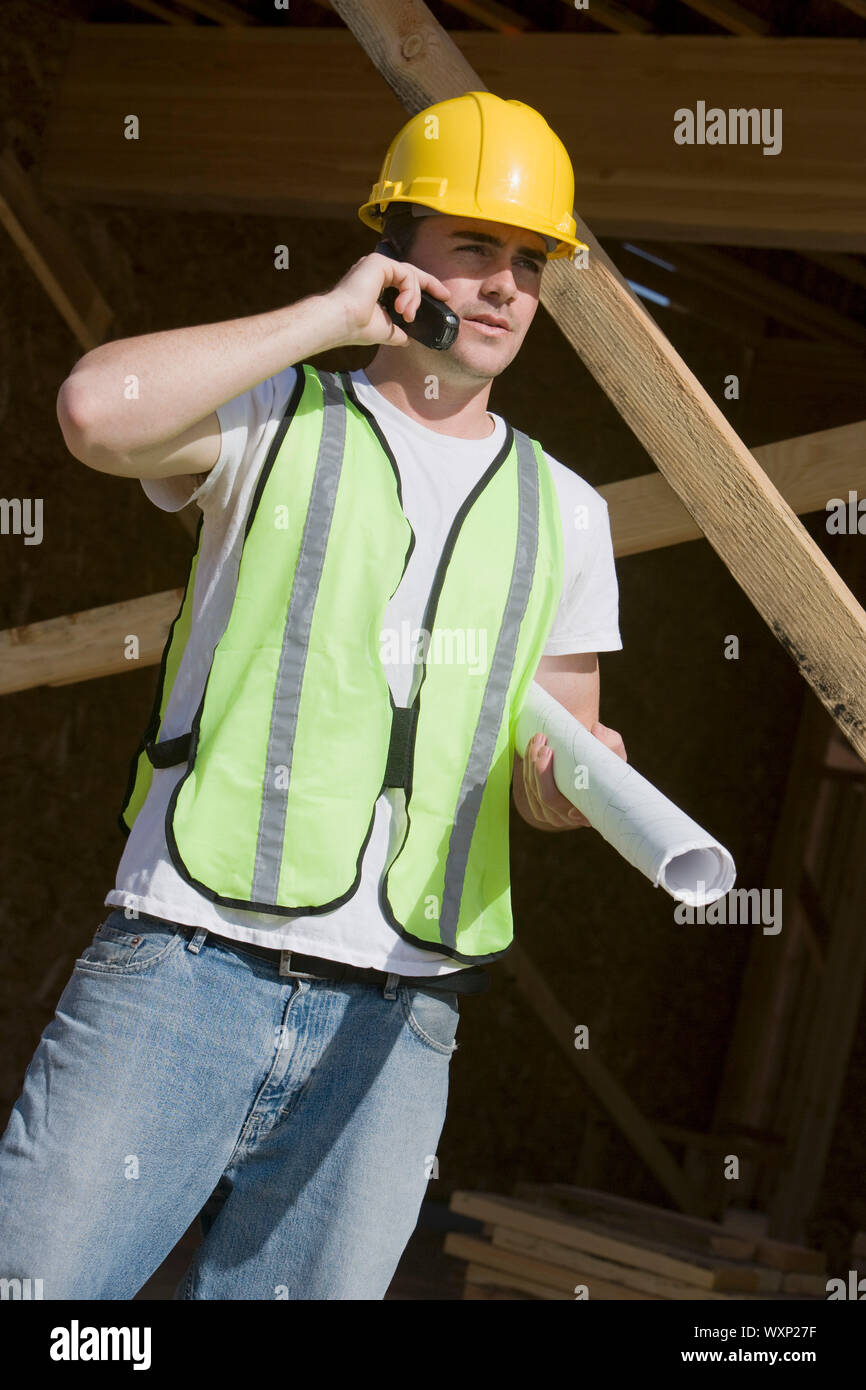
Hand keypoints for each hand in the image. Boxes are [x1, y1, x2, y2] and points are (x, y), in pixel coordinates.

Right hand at [326, 252, 451, 348]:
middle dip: (430, 285)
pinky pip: (406, 274)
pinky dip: (410, 292)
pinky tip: (403, 308)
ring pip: (410, 276)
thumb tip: (408, 340)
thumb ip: (397, 331)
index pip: (405, 280)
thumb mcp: (385, 330)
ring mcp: (376, 264)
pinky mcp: (379, 262)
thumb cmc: (356, 327)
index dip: (425, 288)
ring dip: (415, 298)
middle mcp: (375, 271)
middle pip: (411, 273)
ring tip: (408, 316)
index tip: (442, 297)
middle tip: (445, 296)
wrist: (342, 323)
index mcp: (375, 283)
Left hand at [522, 724, 627, 829]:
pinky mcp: (537, 803)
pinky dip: (527, 765)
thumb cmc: (604, 753)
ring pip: (534, 790)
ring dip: (532, 763)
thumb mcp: (613, 746)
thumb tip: (596, 732)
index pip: (579, 816)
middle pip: (548, 799)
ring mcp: (551, 813)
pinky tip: (532, 747)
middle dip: (542, 771)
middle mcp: (571, 818)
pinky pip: (528, 786)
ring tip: (539, 739)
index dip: (575, 813)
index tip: (572, 803)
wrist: (586, 753)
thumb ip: (609, 741)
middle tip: (546, 746)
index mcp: (594, 810)